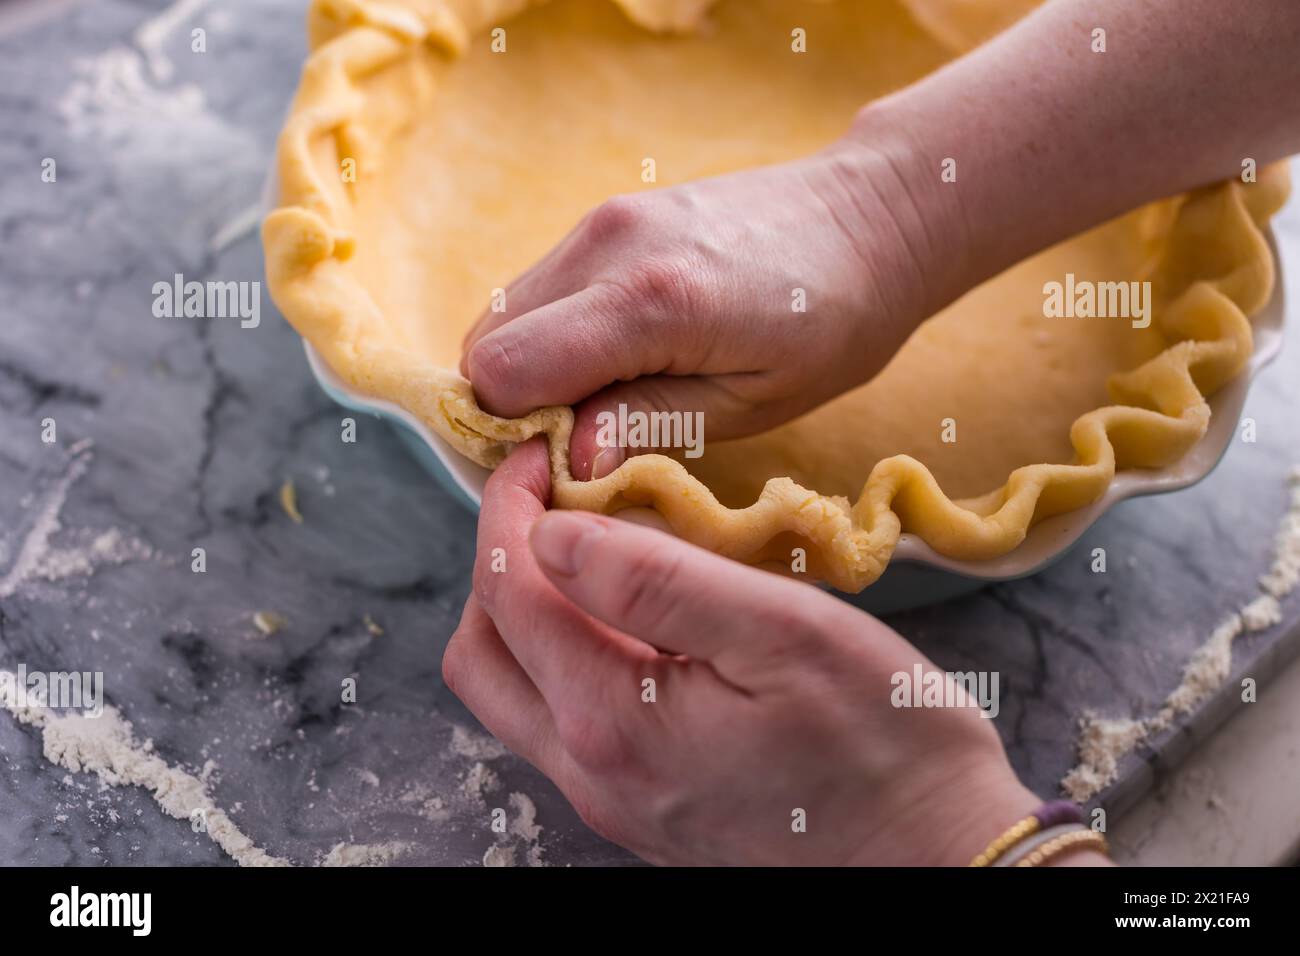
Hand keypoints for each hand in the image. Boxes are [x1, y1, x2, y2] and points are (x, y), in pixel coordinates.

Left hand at [443, 439, 1063, 865]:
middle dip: (499, 563)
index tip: (541, 456)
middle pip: (482, 654)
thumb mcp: (784, 634)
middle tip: (553, 502)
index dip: (509, 509)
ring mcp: (613, 797)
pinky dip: (569, 653)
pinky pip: (564, 721)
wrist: (934, 856)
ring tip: (596, 551)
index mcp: (614, 719)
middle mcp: (592, 771)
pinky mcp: (642, 804)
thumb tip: (552, 534)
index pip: (509, 592)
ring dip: (530, 611)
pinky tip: (636, 619)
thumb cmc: (885, 743)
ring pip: (515, 692)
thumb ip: (658, 581)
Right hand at [459, 140, 952, 478]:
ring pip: (501, 313)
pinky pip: (536, 289)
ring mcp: (600, 221)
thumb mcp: (752, 401)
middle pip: (485, 343)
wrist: (869, 218)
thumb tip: (564, 464)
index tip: (564, 465)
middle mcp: (605, 246)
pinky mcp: (605, 215)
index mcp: (648, 301)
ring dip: (529, 368)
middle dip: (512, 406)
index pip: (505, 372)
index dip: (516, 434)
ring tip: (605, 397)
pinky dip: (549, 334)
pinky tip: (613, 355)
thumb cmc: (831, 322)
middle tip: (582, 439)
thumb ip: (646, 424)